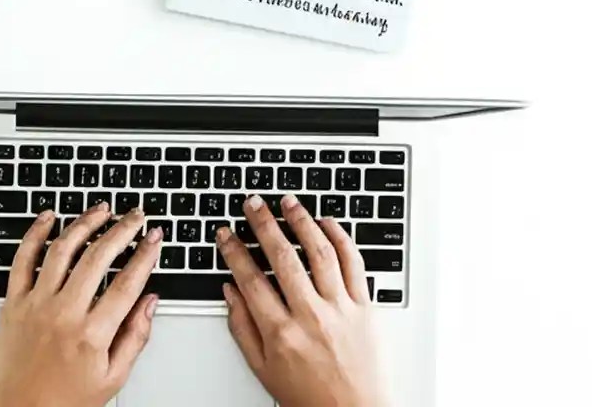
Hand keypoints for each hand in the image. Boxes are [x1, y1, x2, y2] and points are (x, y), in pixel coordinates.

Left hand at [0, 202, 163, 406]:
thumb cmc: (62, 401)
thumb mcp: (112, 379)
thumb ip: (135, 337)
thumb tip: (150, 303)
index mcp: (92, 334)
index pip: (127, 283)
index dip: (144, 255)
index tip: (154, 238)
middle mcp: (63, 314)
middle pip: (98, 258)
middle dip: (121, 230)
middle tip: (135, 217)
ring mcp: (36, 304)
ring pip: (62, 250)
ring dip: (84, 224)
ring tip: (101, 210)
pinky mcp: (14, 302)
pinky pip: (23, 259)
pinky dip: (35, 234)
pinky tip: (48, 218)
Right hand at [216, 194, 385, 406]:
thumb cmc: (310, 397)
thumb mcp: (263, 369)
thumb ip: (242, 328)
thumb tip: (230, 292)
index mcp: (281, 332)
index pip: (250, 278)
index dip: (234, 251)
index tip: (226, 234)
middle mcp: (310, 316)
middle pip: (282, 257)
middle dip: (263, 224)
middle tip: (253, 204)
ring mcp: (340, 309)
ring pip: (320, 252)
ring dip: (302, 221)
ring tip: (289, 203)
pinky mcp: (365, 307)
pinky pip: (353, 264)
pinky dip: (341, 238)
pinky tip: (327, 223)